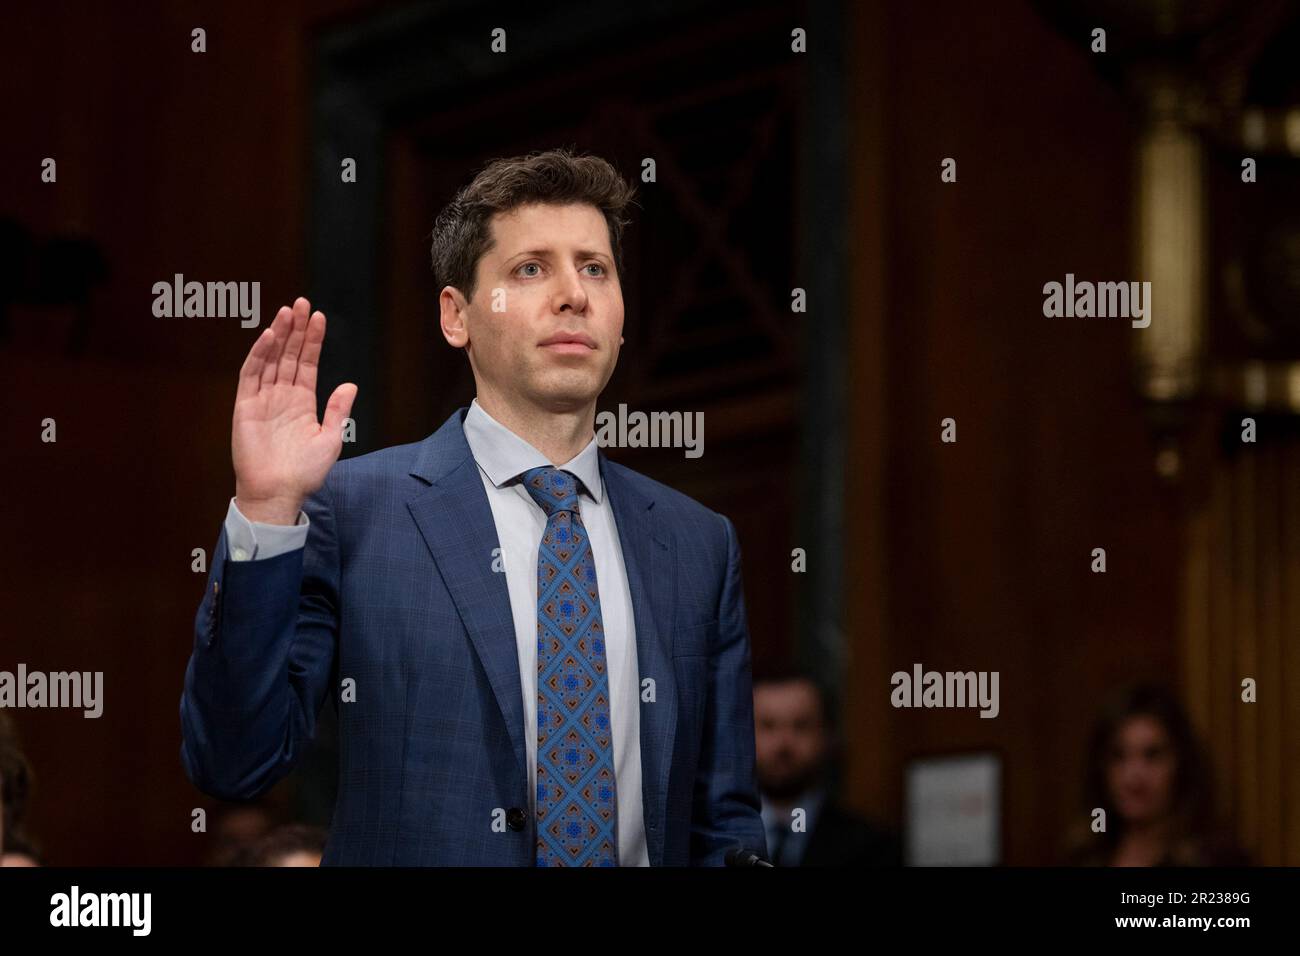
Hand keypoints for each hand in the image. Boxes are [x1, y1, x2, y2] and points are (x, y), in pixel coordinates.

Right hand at [231, 297, 356, 524]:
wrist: (279, 492)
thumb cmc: (305, 472)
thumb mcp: (330, 439)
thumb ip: (338, 411)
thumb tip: (350, 385)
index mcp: (303, 401)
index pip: (307, 363)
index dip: (312, 341)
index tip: (319, 317)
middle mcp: (282, 395)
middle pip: (288, 355)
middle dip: (296, 329)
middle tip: (302, 303)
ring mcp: (263, 398)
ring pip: (270, 359)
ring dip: (279, 335)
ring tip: (288, 311)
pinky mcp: (245, 405)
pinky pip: (251, 375)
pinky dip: (259, 355)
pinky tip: (270, 337)